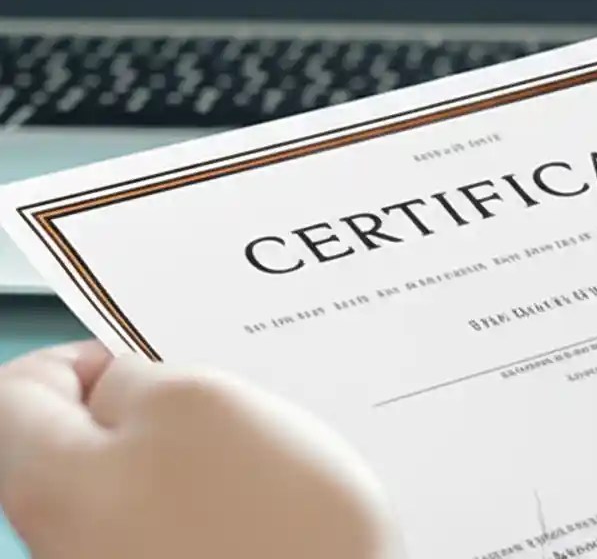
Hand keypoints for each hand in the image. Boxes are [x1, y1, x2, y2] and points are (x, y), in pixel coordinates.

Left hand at [0, 341, 401, 558]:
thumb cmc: (274, 527)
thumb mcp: (201, 401)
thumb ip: (136, 378)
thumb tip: (118, 384)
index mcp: (49, 483)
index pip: (21, 388)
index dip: (85, 356)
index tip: (143, 359)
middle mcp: (68, 538)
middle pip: (82, 440)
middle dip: (153, 411)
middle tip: (219, 411)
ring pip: (140, 481)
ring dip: (200, 458)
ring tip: (261, 466)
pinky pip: (183, 522)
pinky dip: (225, 502)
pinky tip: (273, 507)